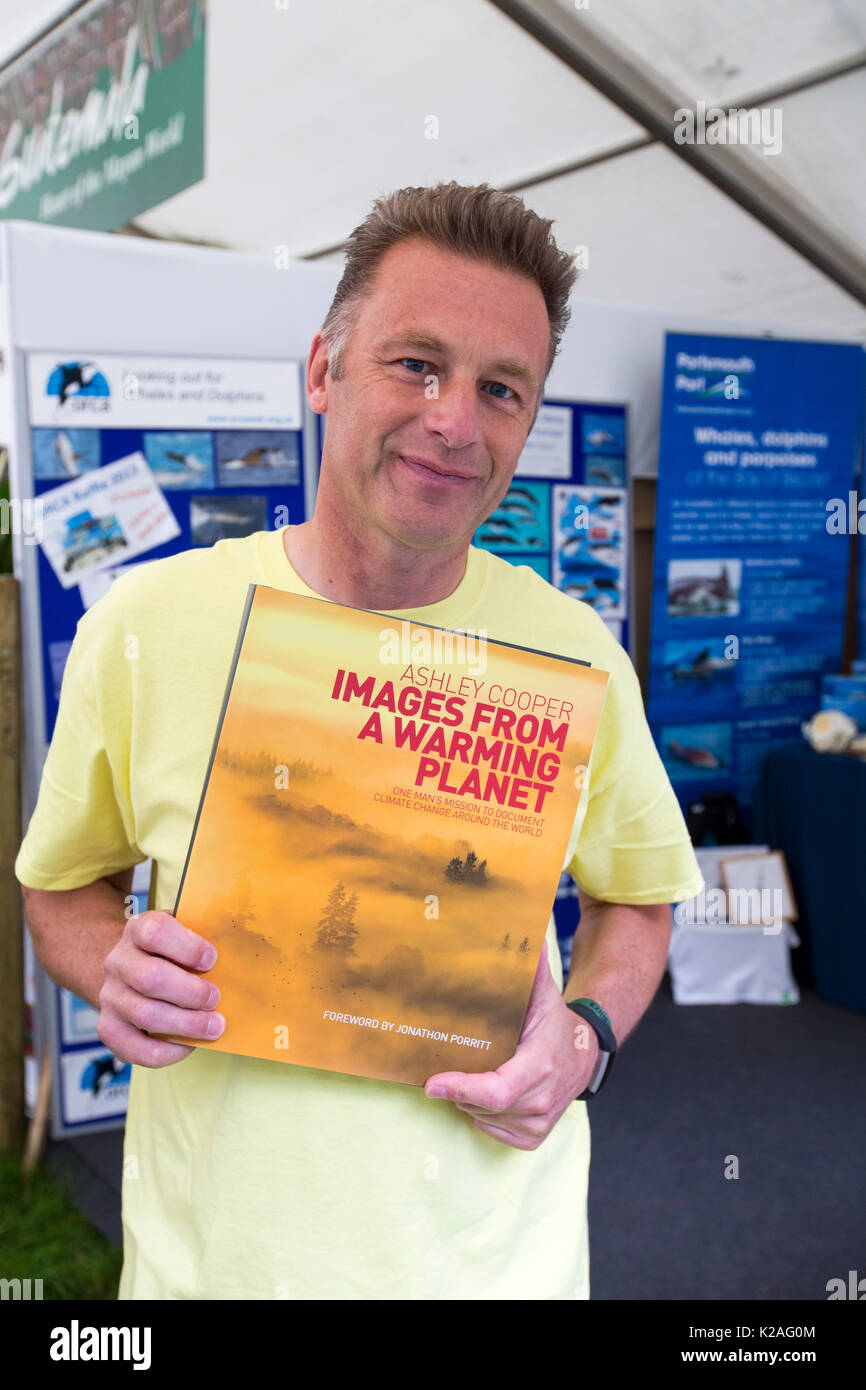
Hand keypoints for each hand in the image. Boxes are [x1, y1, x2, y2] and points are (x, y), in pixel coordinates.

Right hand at [97, 910, 223, 1067]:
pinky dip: (167, 1051)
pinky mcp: (109, 1028)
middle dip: (191, 992)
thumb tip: (240, 954)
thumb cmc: (169, 953)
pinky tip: (188, 1045)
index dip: (187, 947)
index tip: (212, 959)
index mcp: (138, 929)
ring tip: (215, 1026)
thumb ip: (203, 937)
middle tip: (216, 999)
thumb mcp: (182, 934)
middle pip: (150, 979)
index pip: (155, 932)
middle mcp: (118, 962)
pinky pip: (136, 1048)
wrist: (130, 971)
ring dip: (186, 1024)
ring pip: (146, 1015)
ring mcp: (110, 997)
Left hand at [423, 940, 599, 1149]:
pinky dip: (482, 1114)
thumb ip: (532, 971)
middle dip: (459, 1088)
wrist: (584, 1059)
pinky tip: (487, 1094)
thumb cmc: (555, 1025)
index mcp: (538, 1067)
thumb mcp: (545, 996)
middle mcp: (540, 1100)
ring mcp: (537, 1123)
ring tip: (476, 1073)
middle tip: (451, 1065)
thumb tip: (530, 940)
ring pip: (481, 1118)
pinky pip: (491, 1131)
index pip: (495, 1091)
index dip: (462, 1088)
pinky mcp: (532, 1138)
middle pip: (480, 1105)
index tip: (432, 1082)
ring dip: (469, 1100)